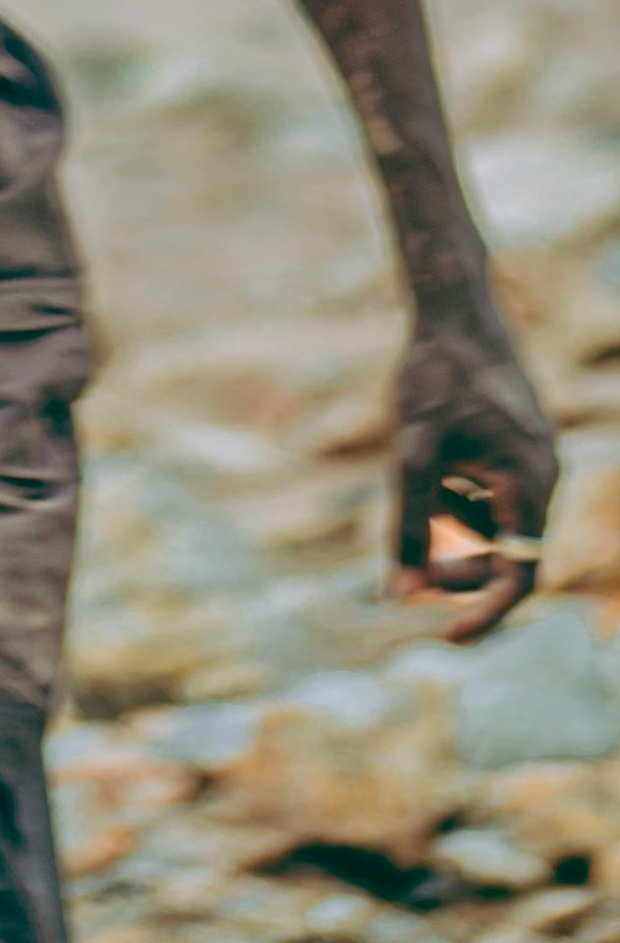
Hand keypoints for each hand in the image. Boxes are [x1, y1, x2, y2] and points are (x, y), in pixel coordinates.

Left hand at [390, 287, 553, 632]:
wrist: (451, 305)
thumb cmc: (433, 373)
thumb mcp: (413, 449)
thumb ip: (409, 520)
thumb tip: (401, 591)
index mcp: (530, 483)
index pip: (517, 575)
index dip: (484, 613)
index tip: (446, 637)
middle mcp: (541, 477)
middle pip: (506, 556)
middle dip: (459, 569)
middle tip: (409, 570)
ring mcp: (531, 461)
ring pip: (495, 526)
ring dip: (456, 533)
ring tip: (419, 494)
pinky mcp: (514, 447)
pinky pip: (493, 498)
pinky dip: (460, 502)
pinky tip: (433, 472)